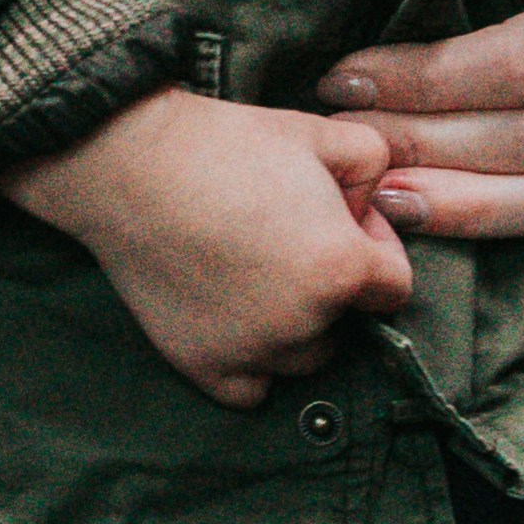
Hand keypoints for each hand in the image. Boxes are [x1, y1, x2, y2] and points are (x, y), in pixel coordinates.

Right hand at [0, 87, 411, 408]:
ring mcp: (251, 352)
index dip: (374, 247)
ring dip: (296, 326)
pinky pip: (252, 389)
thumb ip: (377, 165)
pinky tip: (234, 317)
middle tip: (285, 237)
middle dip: (331, 285)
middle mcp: (304, 323)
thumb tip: (372, 208)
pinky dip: (251, 364)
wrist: (128, 165)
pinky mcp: (203, 366)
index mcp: (342, 269)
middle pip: (347, 324)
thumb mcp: (322, 133)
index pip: (395, 287)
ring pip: (304, 358)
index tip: (337, 219)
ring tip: (256, 273)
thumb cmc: (225, 143)